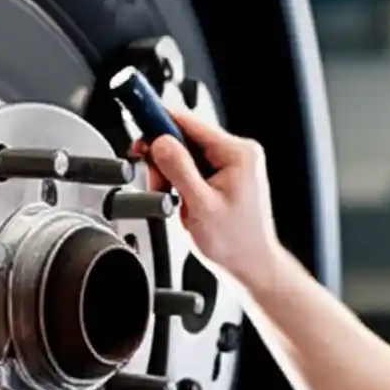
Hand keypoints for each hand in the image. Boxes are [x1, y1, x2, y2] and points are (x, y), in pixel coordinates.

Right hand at [130, 107, 283, 288]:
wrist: (250, 266)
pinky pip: (192, 167)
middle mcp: (237, 153)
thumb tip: (160, 142)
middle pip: (184, 136)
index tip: (138, 123)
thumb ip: (179, 170)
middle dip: (163, 159)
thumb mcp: (201, 206)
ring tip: (176, 200)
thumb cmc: (236, 243)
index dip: (158, 123)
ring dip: (170, 174)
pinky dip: (179, 181)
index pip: (189, 122)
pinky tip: (182, 200)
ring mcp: (232, 163)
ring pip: (184, 152)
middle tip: (159, 183)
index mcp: (238, 153)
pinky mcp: (223, 175)